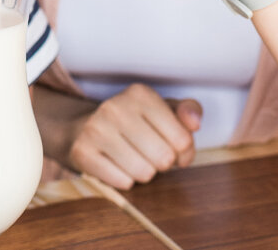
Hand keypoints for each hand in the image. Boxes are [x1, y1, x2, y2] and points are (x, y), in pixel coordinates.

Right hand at [66, 83, 201, 189]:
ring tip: (136, 160)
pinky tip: (119, 166)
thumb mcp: (165, 109)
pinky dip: (125, 180)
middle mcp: (115, 108)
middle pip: (164, 158)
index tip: (174, 148)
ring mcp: (96, 130)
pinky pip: (122, 182)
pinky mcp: (82, 152)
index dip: (184, 152)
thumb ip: (189, 111)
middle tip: (154, 155)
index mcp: (140, 94)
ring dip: (145, 173)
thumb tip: (194, 123)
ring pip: (143, 172)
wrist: (86, 127)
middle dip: (164, 164)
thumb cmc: (136, 121)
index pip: (182, 139)